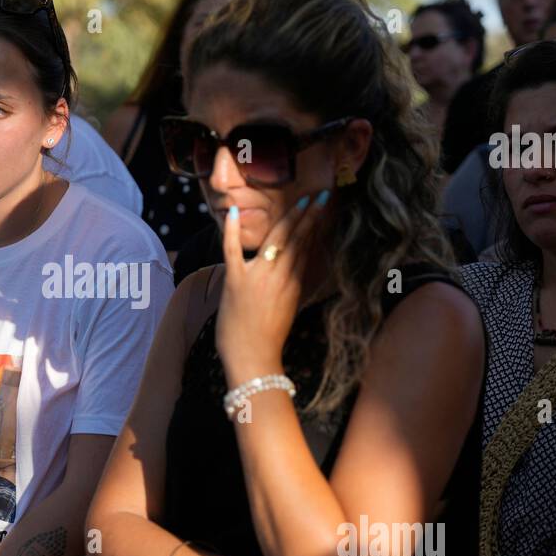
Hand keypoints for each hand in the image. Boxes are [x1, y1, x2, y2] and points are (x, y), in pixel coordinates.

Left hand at [215, 192, 326, 386]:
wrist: (253, 359)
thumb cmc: (268, 338)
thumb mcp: (288, 308)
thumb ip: (293, 286)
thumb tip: (298, 268)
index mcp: (293, 285)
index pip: (307, 249)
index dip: (315, 227)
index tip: (323, 210)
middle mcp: (280, 278)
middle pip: (298, 240)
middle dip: (310, 216)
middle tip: (321, 196)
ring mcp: (258, 278)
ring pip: (276, 241)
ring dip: (289, 218)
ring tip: (301, 200)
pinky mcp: (235, 282)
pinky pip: (233, 251)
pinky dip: (232, 232)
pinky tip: (234, 212)